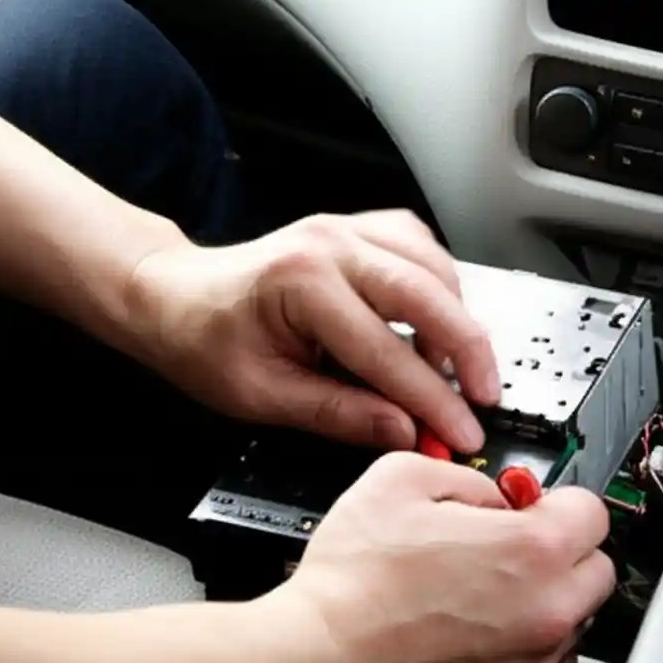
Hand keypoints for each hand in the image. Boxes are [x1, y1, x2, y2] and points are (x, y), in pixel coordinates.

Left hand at [127, 210, 499, 451]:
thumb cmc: (205, 340)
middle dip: (469, 353)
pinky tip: (438, 321)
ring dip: (458, 319)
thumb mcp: (262, 395)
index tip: (461, 434)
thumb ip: (338, 413)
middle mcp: (332, 244)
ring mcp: (349, 229)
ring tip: (457, 371)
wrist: (176, 295)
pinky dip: (442, 287)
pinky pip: (422, 250)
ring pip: (436, 267)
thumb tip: (404, 431)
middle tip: (486, 399)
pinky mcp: (361, 229)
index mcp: (303, 282)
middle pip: (430, 294)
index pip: (388, 351)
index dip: (433, 401)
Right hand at [258, 452, 614, 662]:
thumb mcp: (401, 479)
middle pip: (596, 566)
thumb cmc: (353, 585)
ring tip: (487, 588)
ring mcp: (533, 659)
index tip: (533, 505)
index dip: (557, 500)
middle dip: (561, 549)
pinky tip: (480, 626)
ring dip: (548, 596)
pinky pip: (549, 660)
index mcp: (531, 549)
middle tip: (512, 543)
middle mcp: (547, 609)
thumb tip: (491, 493)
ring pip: (575, 616)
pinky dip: (528, 641)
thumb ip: (466, 474)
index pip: (592, 510)